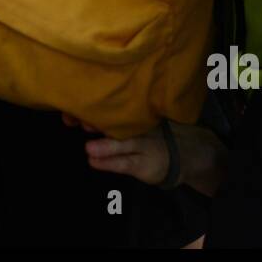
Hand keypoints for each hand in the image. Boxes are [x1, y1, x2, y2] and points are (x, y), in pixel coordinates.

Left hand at [63, 114, 227, 195]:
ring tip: (89, 148)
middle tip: (81, 121)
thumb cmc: (149, 132)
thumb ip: (113, 113)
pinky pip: (125, 163)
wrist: (182, 154)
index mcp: (136, 110)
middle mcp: (138, 124)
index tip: (78, 98)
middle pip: (119, 121)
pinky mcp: (142, 163)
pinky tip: (94, 161)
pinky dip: (109, 163)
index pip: (116, 103)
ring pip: (124, 143)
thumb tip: (80, 108)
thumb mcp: (136, 117)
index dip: (97, 102)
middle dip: (99, 121)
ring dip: (106, 146)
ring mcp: (142, 143)